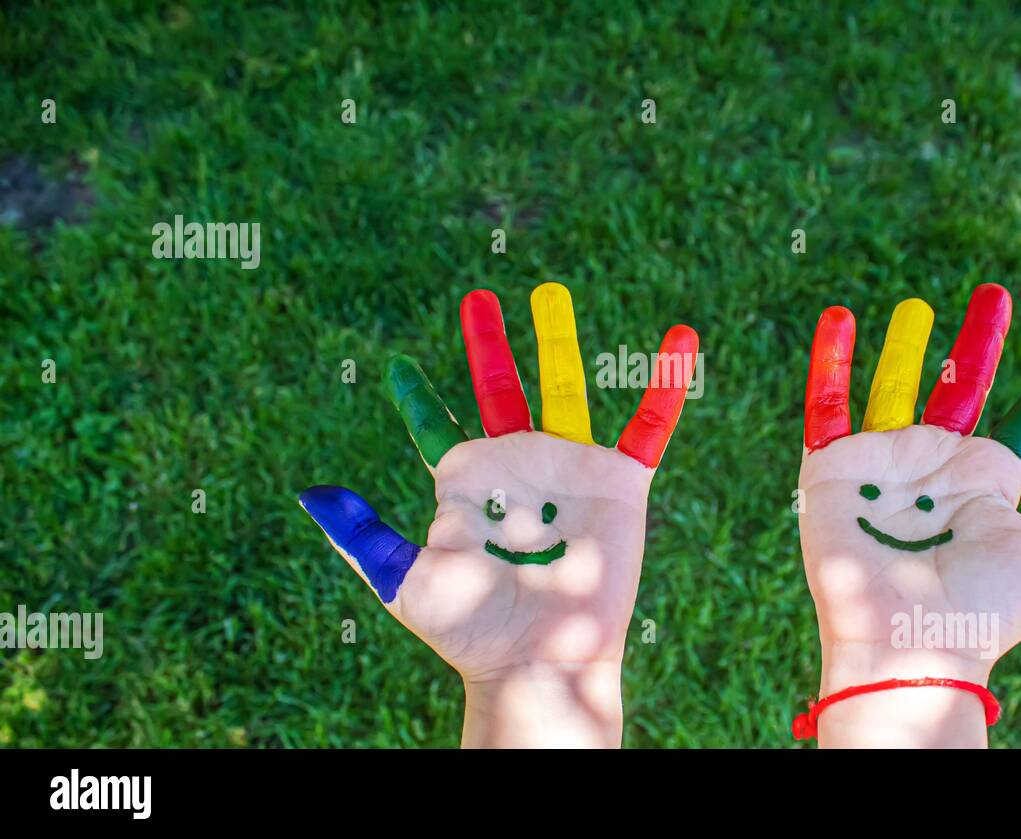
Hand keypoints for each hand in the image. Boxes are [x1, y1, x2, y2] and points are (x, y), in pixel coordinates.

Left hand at [299, 283, 697, 746]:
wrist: (539, 660)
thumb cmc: (471, 629)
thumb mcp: (404, 579)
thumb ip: (363, 533)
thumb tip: (308, 490)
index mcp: (467, 483)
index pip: (435, 425)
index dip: (417, 396)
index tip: (399, 366)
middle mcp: (517, 467)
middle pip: (499, 387)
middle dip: (488, 344)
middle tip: (477, 297)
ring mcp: (570, 470)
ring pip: (565, 388)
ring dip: (559, 340)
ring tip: (551, 293)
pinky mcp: (619, 484)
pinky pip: (648, 425)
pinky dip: (666, 384)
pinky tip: (680, 338)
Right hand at [798, 284, 1020, 746]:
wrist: (907, 643)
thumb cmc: (981, 613)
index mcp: (990, 481)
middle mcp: (938, 464)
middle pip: (963, 384)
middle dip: (980, 341)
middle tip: (997, 295)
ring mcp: (884, 464)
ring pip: (894, 387)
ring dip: (902, 348)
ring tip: (914, 306)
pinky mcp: (834, 469)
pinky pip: (828, 406)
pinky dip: (829, 364)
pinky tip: (839, 320)